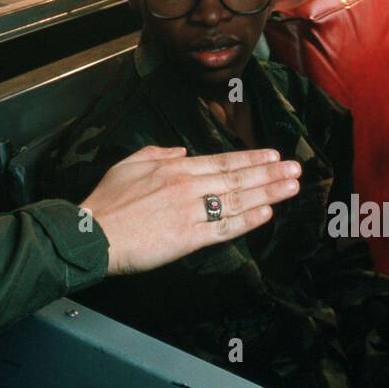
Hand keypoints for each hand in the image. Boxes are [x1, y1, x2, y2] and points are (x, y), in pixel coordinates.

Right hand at [81, 145, 300, 275]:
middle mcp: (187, 185)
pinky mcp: (188, 237)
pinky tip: (267, 213)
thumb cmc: (107, 201)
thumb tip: (182, 150)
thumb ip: (158, 153)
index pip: (221, 161)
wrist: (93, 233)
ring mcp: (190, 211)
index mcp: (174, 167)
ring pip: (237, 200)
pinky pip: (224, 227)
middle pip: (236, 178)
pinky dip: (248, 219)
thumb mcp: (129, 164)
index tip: (273, 155)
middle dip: (269, 172)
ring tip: (291, 186)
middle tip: (295, 168)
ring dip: (268, 192)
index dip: (250, 159)